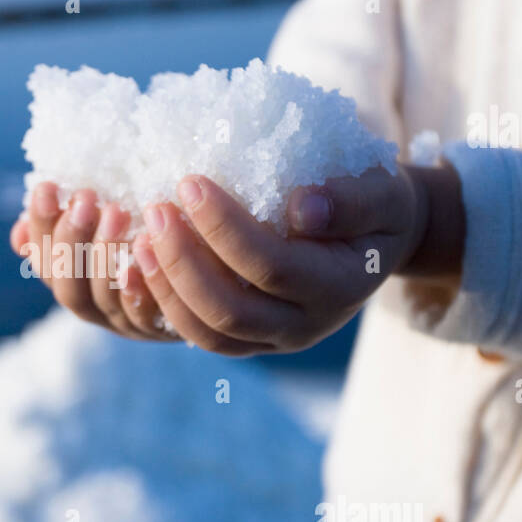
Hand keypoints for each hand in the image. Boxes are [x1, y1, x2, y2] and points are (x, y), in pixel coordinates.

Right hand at [10, 182, 180, 342]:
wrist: (211, 279)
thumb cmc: (151, 237)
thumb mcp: (106, 225)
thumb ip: (67, 224)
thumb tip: (19, 236)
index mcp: (75, 282)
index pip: (44, 260)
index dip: (41, 226)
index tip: (48, 186)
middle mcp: (97, 309)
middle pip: (68, 287)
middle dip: (71, 241)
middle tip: (86, 199)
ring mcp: (128, 323)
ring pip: (103, 299)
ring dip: (105, 254)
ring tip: (117, 211)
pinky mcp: (165, 328)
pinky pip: (146, 314)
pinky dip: (139, 285)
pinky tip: (143, 249)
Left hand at [126, 164, 443, 355]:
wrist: (376, 237)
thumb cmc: (375, 203)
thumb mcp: (382, 192)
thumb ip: (350, 200)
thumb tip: (301, 210)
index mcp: (338, 287)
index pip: (272, 266)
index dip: (226, 228)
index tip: (189, 181)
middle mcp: (305, 326)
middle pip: (231, 311)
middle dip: (183, 261)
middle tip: (155, 209)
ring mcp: (273, 340)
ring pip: (207, 334)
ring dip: (166, 288)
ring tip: (139, 238)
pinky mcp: (246, 340)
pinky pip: (197, 336)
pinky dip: (163, 305)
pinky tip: (140, 265)